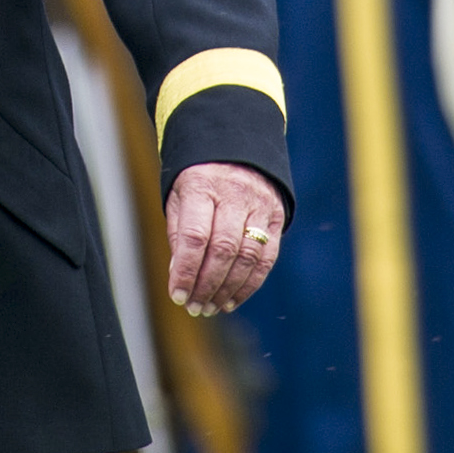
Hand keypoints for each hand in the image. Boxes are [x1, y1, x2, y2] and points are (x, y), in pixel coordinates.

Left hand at [165, 162, 285, 315]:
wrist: (237, 145)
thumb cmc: (200, 179)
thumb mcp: (179, 197)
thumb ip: (179, 236)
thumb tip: (179, 278)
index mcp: (202, 185)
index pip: (195, 236)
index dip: (186, 271)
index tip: (177, 295)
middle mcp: (234, 194)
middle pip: (223, 249)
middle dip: (207, 285)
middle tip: (194, 307)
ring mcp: (259, 204)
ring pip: (248, 256)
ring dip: (228, 289)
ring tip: (211, 307)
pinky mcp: (276, 216)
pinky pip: (266, 257)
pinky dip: (250, 284)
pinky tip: (232, 299)